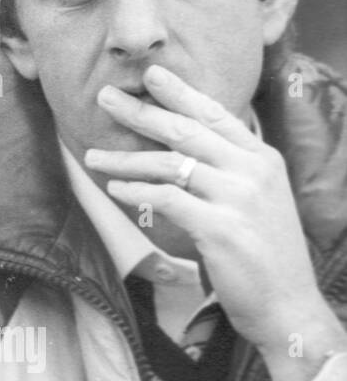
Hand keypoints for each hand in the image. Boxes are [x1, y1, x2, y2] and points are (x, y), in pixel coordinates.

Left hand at [84, 64, 345, 380]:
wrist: (288, 305)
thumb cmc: (263, 253)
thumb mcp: (256, 199)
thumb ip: (229, 169)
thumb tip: (185, 147)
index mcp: (262, 159)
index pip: (215, 114)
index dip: (180, 92)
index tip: (150, 74)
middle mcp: (254, 171)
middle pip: (186, 130)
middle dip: (141, 111)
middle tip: (105, 96)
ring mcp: (239, 198)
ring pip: (170, 163)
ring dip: (125, 157)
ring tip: (92, 155)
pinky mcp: (222, 228)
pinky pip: (168, 199)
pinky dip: (137, 191)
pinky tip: (115, 189)